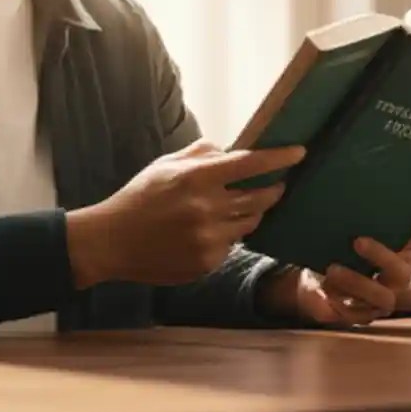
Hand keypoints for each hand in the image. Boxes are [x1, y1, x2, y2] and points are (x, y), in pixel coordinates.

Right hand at [66, 139, 306, 288]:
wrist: (111, 241)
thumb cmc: (140, 197)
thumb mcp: (165, 165)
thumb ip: (201, 154)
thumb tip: (231, 149)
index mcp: (197, 178)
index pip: (250, 164)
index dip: (279, 158)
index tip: (299, 153)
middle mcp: (207, 208)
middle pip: (260, 198)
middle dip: (274, 189)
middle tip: (278, 184)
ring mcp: (208, 238)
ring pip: (250, 223)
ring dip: (251, 214)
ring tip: (238, 207)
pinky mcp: (207, 262)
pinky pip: (232, 245)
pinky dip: (228, 236)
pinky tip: (208, 232)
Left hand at [264, 213, 410, 325]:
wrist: (314, 283)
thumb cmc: (339, 251)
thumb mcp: (345, 230)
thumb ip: (360, 214)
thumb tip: (365, 185)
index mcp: (398, 252)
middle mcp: (395, 277)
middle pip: (402, 271)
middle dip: (381, 255)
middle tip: (357, 240)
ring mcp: (379, 299)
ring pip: (381, 297)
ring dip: (357, 283)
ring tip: (332, 270)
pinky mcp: (359, 316)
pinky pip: (353, 313)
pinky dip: (338, 303)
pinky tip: (322, 291)